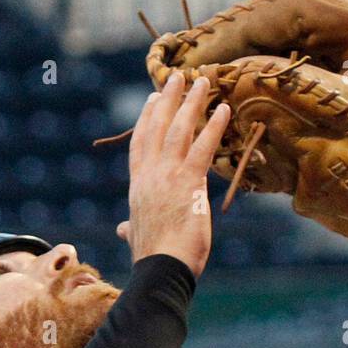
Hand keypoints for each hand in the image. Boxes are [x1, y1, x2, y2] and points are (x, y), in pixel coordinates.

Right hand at [116, 74, 229, 277]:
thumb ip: (131, 229)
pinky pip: (203, 149)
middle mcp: (149, 176)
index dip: (147, 120)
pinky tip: (223, 110)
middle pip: (158, 128)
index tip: (153, 99)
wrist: (160, 270)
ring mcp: (168, 177)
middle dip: (168, 99)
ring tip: (202, 81)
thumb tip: (123, 230)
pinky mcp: (189, 184)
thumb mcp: (137, 238)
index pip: (140, 145)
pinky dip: (214, 127)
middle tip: (178, 76)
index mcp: (137, 187)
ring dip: (192, 103)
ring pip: (180, 131)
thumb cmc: (153, 259)